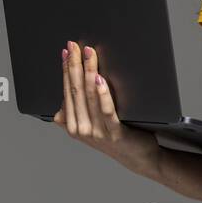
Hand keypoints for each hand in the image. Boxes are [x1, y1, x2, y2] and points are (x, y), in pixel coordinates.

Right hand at [53, 40, 159, 174]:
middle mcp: (80, 129)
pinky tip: (101, 79)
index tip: (67, 50)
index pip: (67, 90)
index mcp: (71, 124)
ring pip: (89, 96)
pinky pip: (106, 110)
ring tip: (89, 54)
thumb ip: (75, 111)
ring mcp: (97, 132)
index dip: (66, 69)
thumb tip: (64, 90)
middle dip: (74, 65)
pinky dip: (102, 93)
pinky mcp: (114, 133)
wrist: (137, 156)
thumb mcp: (89, 125)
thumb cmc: (115, 136)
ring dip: (89, 71)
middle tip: (75, 46)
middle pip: (76, 90)